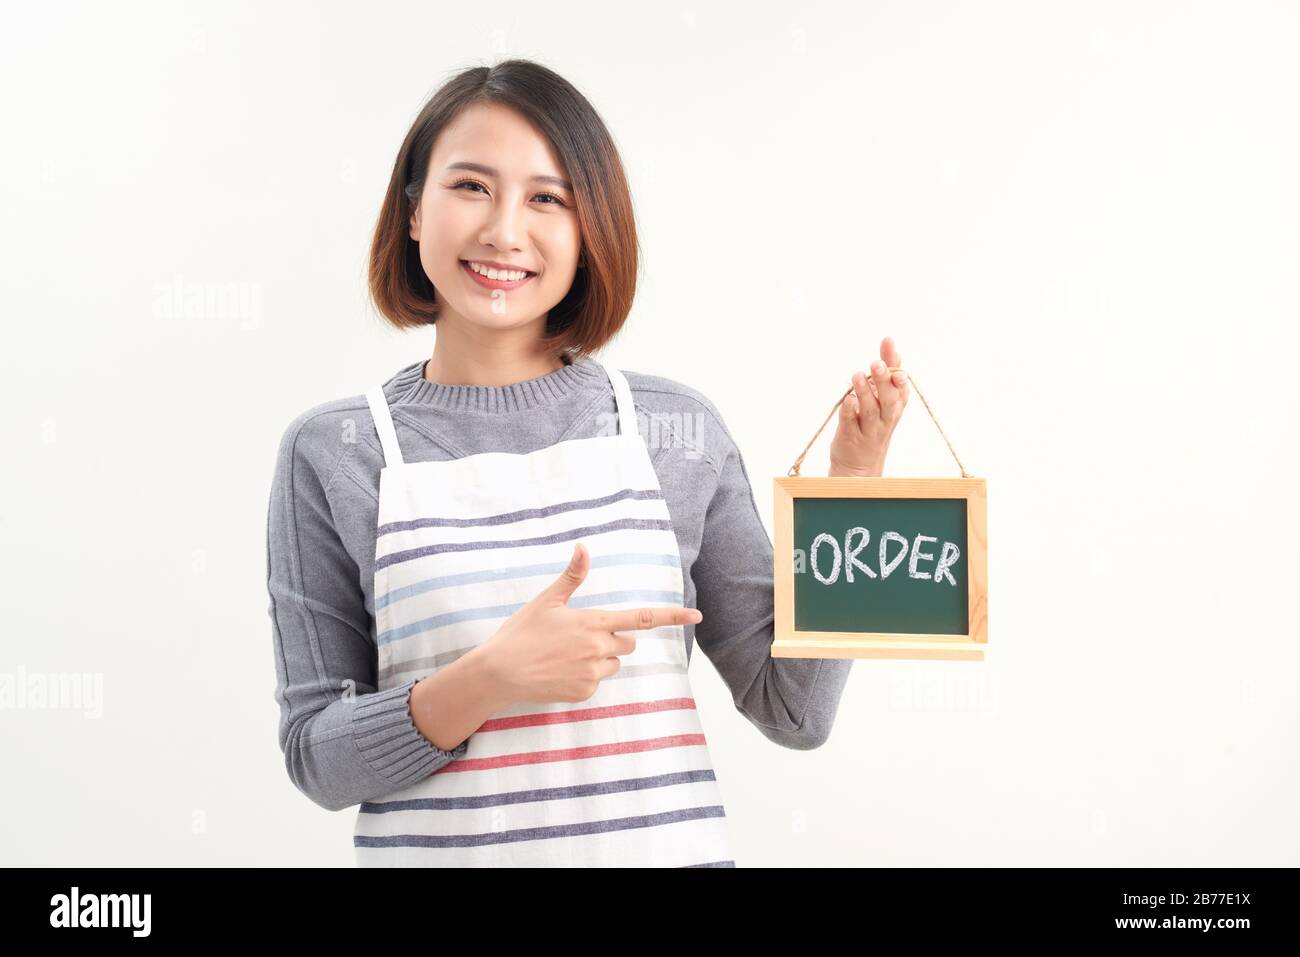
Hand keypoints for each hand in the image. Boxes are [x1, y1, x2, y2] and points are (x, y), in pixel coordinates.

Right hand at [480, 542, 703, 705]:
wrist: (499, 673)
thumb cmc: (520, 633)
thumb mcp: (546, 601)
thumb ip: (572, 576)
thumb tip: (584, 547)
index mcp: (593, 622)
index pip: (642, 618)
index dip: (672, 616)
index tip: (696, 616)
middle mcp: (598, 648)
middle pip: (627, 643)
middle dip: (613, 639)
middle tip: (580, 636)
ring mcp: (592, 673)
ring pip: (613, 663)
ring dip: (600, 658)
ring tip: (566, 655)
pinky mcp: (585, 692)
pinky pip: (597, 681)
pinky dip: (585, 676)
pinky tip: (560, 671)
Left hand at [828, 335, 908, 476]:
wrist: (859, 464)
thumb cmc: (872, 424)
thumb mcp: (883, 399)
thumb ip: (886, 372)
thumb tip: (890, 344)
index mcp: (895, 406)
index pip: (900, 387)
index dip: (898, 372)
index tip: (893, 354)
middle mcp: (885, 418)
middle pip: (888, 399)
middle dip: (883, 381)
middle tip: (875, 363)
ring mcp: (868, 429)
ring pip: (869, 411)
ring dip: (864, 393)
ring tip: (857, 375)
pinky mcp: (850, 437)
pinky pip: (850, 423)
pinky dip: (849, 411)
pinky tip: (847, 399)